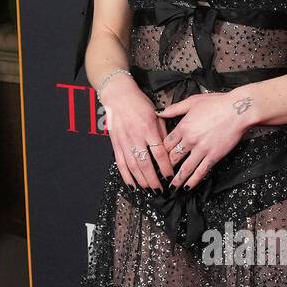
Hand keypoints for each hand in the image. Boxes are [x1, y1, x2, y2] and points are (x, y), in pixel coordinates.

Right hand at [97, 73, 176, 189]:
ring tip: (149, 189)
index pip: (159, 153)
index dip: (165, 167)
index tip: (170, 176)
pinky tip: (132, 185)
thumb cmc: (140, 104)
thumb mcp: (156, 115)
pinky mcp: (115, 144)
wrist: (118, 96)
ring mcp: (124, 141)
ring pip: (132, 166)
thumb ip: (162, 132)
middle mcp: (135, 136)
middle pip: (145, 163)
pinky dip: (126, 176)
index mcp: (148, 128)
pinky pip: (120, 163)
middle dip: (153, 179)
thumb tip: (170, 150)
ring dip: (141, 180)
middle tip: (160, 190)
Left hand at [157, 87, 255, 188]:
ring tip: (171, 187)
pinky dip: (193, 181)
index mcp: (183, 126)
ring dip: (177, 180)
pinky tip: (188, 187)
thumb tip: (159, 113)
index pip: (166, 144)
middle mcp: (190, 139)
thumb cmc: (217, 103)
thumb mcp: (192, 101)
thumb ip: (174, 109)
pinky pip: (201, 171)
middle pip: (173, 157)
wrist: (238, 110)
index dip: (160, 153)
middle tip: (161, 176)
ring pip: (185, 168)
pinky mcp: (213, 156)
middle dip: (166, 168)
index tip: (157, 159)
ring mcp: (202, 149)